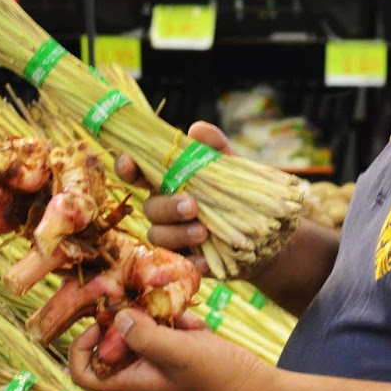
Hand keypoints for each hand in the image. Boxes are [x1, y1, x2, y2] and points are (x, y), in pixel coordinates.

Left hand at [69, 307, 275, 390]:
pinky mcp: (181, 346)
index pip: (86, 373)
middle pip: (110, 341)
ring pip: (139, 327)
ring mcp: (162, 357)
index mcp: (135, 380)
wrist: (258, 388)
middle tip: (129, 294)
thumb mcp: (179, 354)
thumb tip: (116, 315)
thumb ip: (144, 336)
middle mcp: (143, 369)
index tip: (99, 323)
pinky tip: (193, 321)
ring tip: (167, 306)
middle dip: (119, 315)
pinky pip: (166, 324)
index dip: (82, 348)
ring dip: (150, 312)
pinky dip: (174, 315)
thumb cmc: (218, 378)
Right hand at [114, 121, 233, 262]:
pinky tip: (205, 259)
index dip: (127, 167)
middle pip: (149, 207)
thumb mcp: (231, 166)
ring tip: (204, 232)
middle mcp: (164, 208)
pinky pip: (176, 262)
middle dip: (167, 206)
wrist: (263, 234)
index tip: (128, 162)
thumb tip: (197, 129)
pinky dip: (191, 261)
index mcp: (169, 182)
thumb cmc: (238, 192)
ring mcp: (172, 235)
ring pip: (157, 235)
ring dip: (178, 233)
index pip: (138, 173)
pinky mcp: (184, 259)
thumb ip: (215, 146)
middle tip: (192, 206)